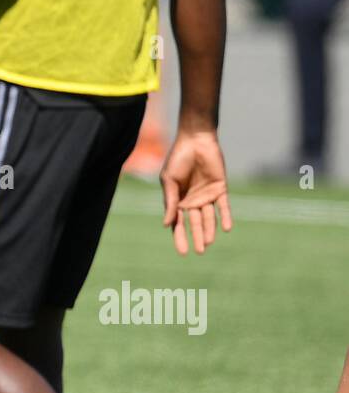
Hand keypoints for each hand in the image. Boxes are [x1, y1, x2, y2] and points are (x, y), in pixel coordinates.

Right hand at [160, 129, 231, 254]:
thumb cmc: (178, 158)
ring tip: (209, 242)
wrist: (195, 140)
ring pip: (209, 217)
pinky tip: (225, 228)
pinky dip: (225, 217)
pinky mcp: (220, 189)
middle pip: (195, 223)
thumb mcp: (169, 181)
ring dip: (209, 230)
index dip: (180, 238)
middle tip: (200, 252)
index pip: (179, 223)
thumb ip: (170, 202)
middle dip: (197, 237)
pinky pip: (223, 206)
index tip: (182, 252)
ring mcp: (207, 196)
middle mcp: (193, 201)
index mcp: (178, 200)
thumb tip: (166, 225)